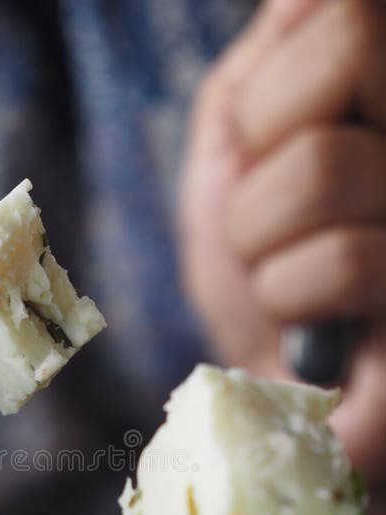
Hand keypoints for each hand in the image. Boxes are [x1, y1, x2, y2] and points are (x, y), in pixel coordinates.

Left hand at [180, 0, 385, 487]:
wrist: (265, 389)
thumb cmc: (252, 273)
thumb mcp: (233, 152)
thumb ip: (267, 64)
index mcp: (385, 97)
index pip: (353, 4)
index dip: (283, 71)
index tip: (271, 143)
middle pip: (358, 35)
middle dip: (266, 139)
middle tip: (273, 207)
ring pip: (325, 162)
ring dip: (262, 233)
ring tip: (286, 270)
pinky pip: (348, 259)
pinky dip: (290, 294)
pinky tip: (314, 322)